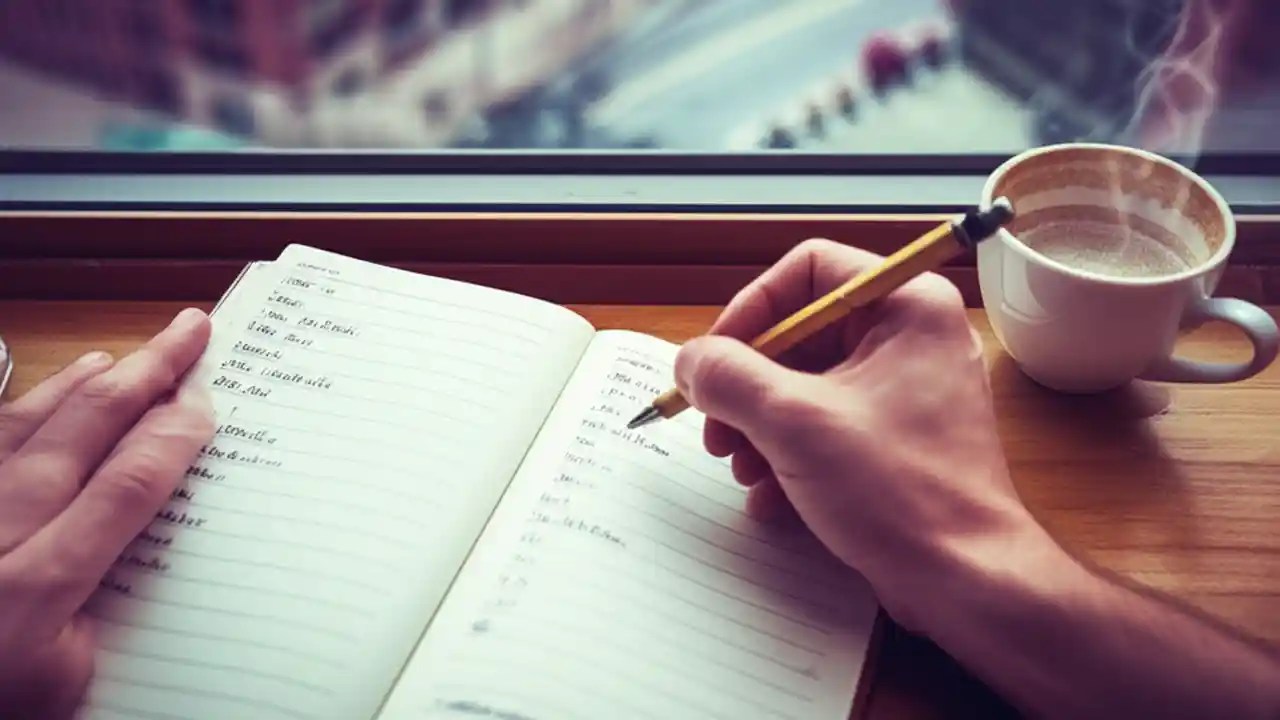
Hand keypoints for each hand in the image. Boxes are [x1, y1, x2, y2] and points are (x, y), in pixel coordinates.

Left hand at [0, 308, 213, 718]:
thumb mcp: (64, 682)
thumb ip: (99, 610)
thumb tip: (133, 522)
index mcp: (33, 591)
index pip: (125, 489)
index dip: (172, 437)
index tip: (208, 401)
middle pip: (80, 432)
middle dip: (145, 373)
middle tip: (190, 330)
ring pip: (24, 423)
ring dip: (83, 382)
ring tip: (125, 355)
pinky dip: (19, 408)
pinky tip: (42, 393)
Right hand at [673, 240, 1043, 628]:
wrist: (965, 579)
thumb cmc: (898, 490)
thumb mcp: (793, 422)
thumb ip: (729, 378)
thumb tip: (689, 361)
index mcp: (906, 305)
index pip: (807, 270)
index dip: (750, 310)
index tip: (714, 361)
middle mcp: (912, 336)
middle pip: (801, 334)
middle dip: (748, 385)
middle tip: (716, 428)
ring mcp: (908, 389)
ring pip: (808, 384)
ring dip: (760, 426)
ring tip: (741, 470)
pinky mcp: (899, 438)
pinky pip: (829, 424)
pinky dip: (790, 454)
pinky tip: (769, 497)